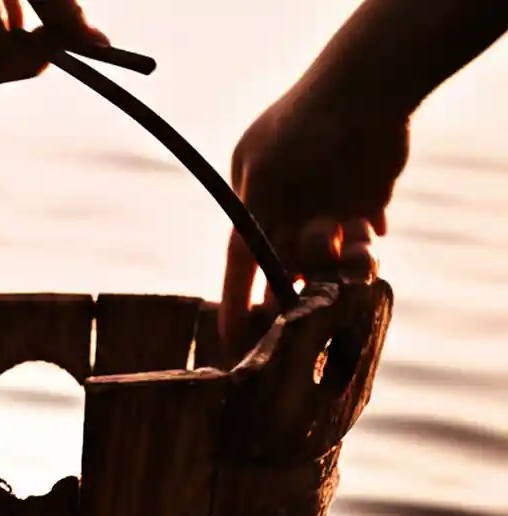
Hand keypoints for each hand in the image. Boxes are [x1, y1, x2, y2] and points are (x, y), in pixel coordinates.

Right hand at [219, 85, 409, 350]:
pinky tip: (366, 222)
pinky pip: (363, 249)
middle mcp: (288, 213)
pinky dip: (365, 247)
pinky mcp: (365, 208)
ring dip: (338, 264)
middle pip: (286, 269)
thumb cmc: (303, 125)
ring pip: (329, 265)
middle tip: (308, 302)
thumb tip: (246, 268)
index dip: (236, 300)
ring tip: (348, 233)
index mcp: (253, 202)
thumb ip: (254, 223)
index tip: (231, 341)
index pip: (242, 260)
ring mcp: (327, 212)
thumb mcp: (264, 172)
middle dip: (298, 286)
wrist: (368, 90)